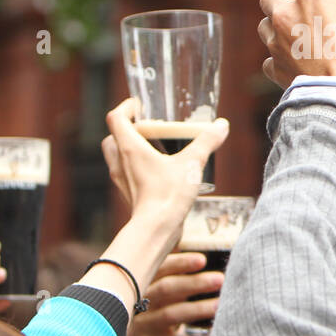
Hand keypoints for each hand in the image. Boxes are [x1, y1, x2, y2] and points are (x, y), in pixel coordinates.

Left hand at [100, 97, 228, 224]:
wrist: (155, 230)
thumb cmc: (168, 195)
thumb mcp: (192, 164)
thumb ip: (207, 142)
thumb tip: (222, 125)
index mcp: (129, 148)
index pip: (116, 118)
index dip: (126, 106)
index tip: (139, 104)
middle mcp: (121, 162)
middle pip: (113, 137)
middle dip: (127, 128)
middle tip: (147, 127)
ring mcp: (123, 180)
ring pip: (117, 157)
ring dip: (129, 148)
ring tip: (154, 148)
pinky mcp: (130, 195)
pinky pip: (127, 174)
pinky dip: (137, 168)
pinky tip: (159, 172)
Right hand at [113, 253, 220, 335]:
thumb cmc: (153, 317)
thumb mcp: (157, 298)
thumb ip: (173, 280)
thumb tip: (204, 260)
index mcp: (143, 285)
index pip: (159, 269)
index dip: (180, 263)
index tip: (202, 260)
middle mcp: (139, 303)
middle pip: (165, 289)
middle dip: (194, 282)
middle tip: (220, 279)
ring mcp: (143, 326)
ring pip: (171, 314)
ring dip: (198, 308)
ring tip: (219, 305)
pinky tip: (214, 335)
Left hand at [258, 0, 335, 91]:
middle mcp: (287, 14)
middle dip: (278, 2)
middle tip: (297, 12)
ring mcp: (276, 42)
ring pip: (263, 27)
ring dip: (275, 30)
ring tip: (295, 38)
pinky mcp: (274, 68)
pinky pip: (268, 61)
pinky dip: (278, 62)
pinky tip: (294, 66)